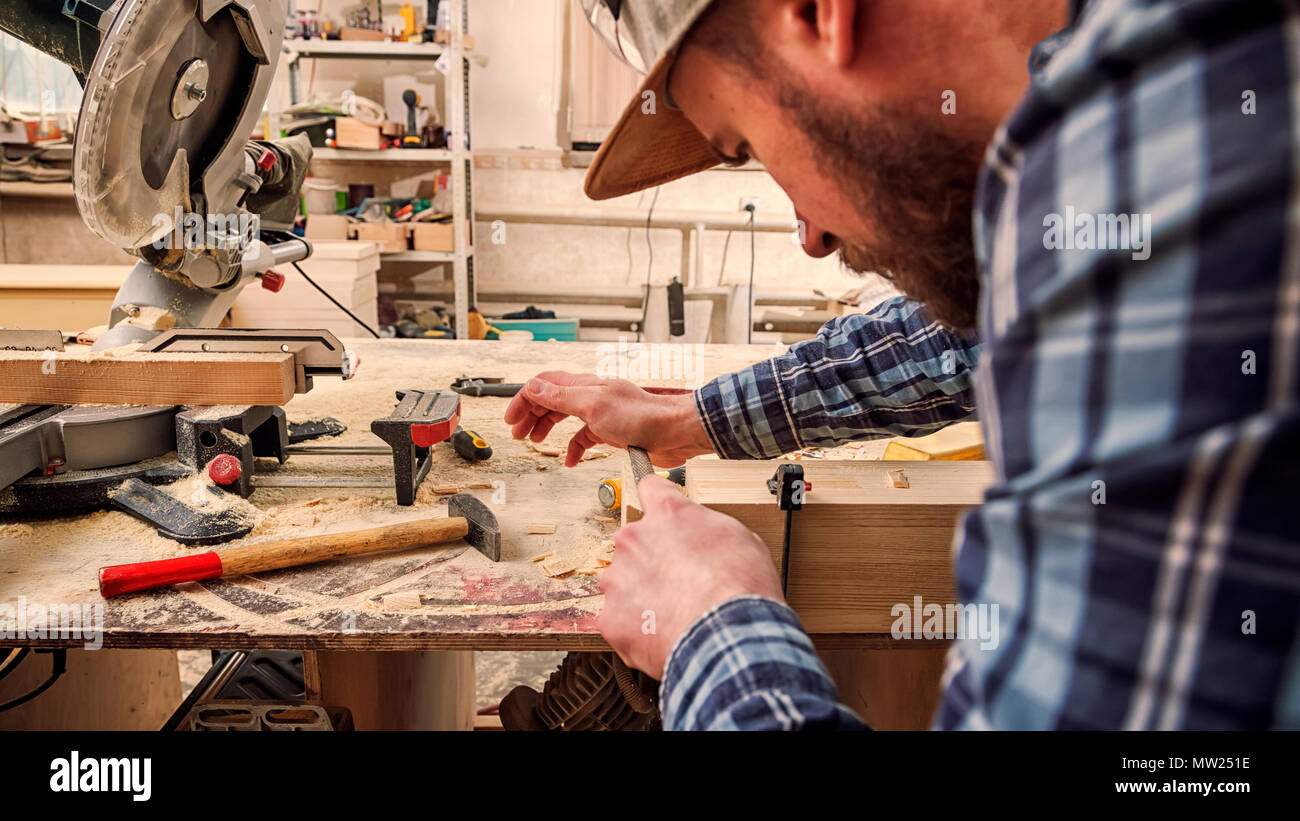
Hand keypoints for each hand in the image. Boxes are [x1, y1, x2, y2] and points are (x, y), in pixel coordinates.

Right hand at [503, 371, 713, 466]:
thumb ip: (561, 398)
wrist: (674, 432)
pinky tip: (571, 461)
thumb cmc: (641, 417)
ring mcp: (602, 413)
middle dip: (532, 414)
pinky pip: (586, 437)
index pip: (544, 384)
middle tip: (518, 433)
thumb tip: (533, 388)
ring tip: (536, 441)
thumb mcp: (593, 406)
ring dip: (548, 428)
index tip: (511, 418)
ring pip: (566, 417)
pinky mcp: (613, 431)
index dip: (524, 398)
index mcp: (585, 385)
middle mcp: (592, 396)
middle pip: (552, 400)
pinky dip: (575, 448)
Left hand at [598, 475, 783, 677]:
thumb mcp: (741, 539)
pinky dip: (637, 629)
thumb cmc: (740, 589)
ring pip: (624, 583)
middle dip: (653, 559)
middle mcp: (634, 539)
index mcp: (667, 514)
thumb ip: (708, 529)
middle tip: (681, 582)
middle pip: (635, 542)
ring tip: (674, 614)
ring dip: (642, 595)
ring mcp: (617, 580)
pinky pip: (619, 621)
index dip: (660, 502)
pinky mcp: (611, 619)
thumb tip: (704, 536)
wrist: (727, 637)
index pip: (651, 488)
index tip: (662, 513)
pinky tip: (663, 635)